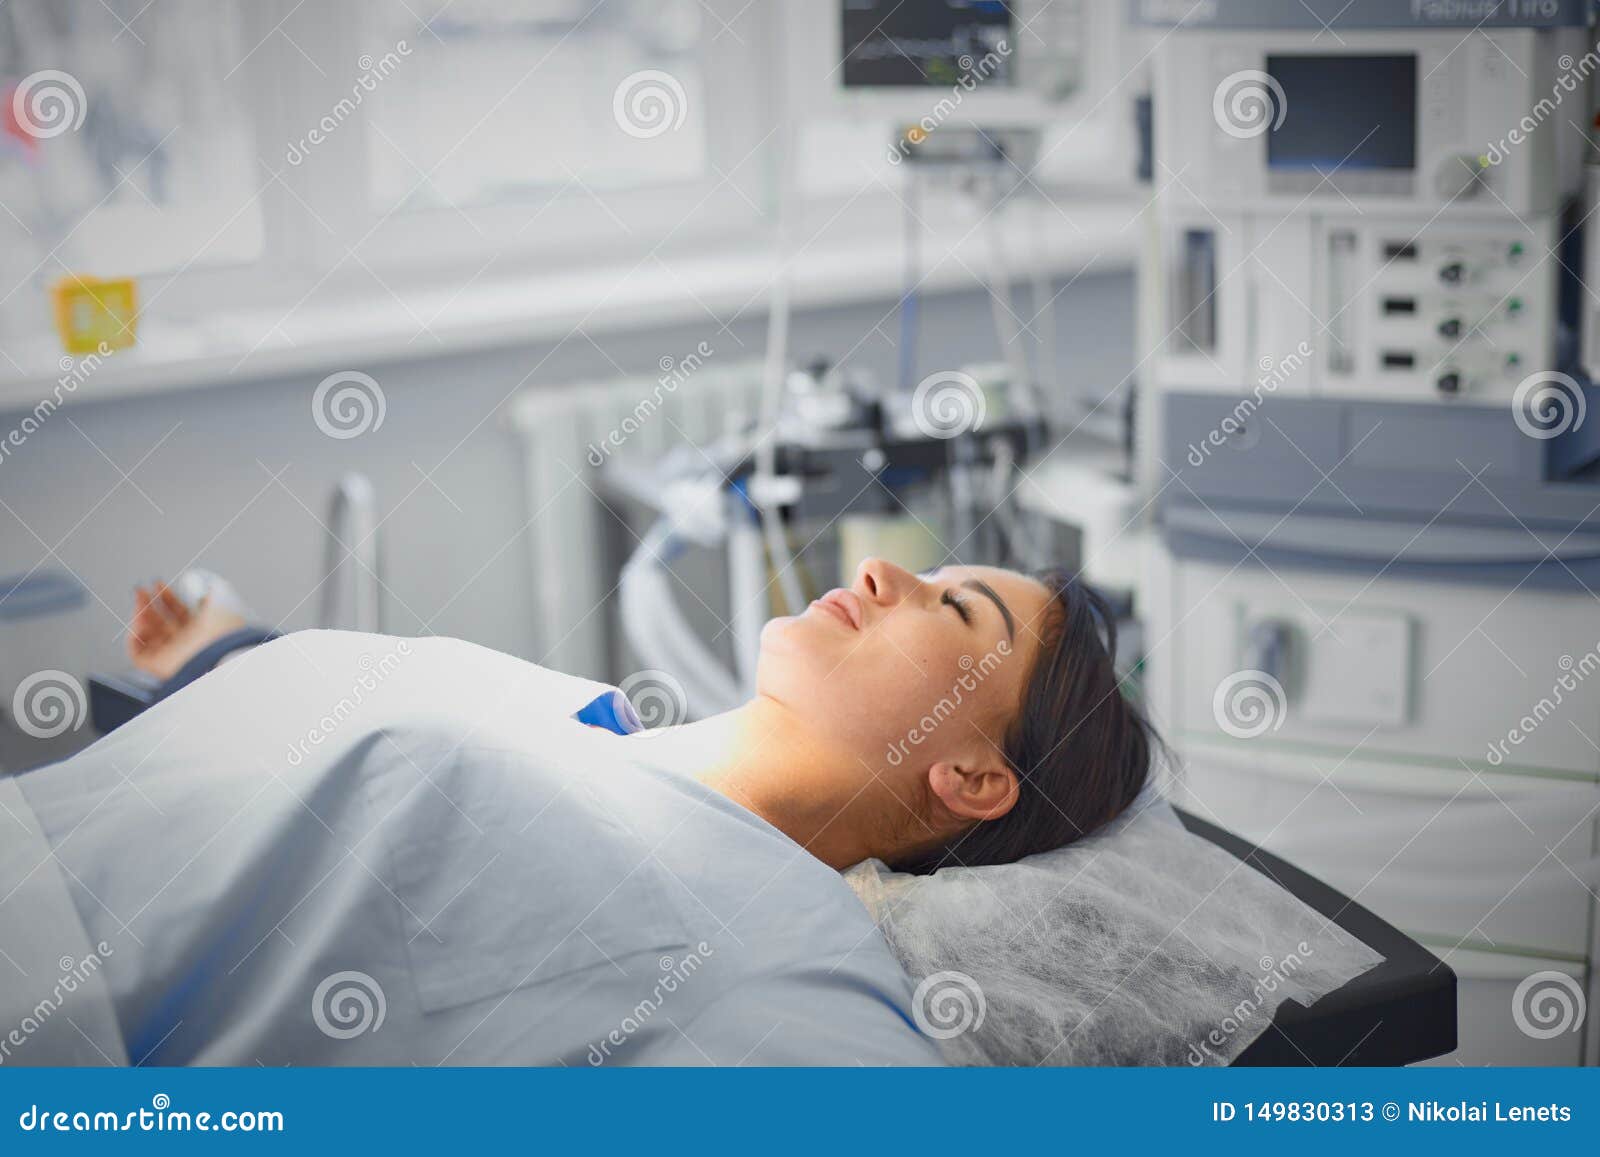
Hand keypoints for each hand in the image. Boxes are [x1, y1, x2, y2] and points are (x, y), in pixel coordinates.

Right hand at [126, 582, 246, 680]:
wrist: (223, 655)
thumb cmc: (227, 630)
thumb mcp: (224, 602)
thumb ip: (213, 589)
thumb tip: (204, 583)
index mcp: (202, 630)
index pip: (179, 613)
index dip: (168, 598)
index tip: (159, 583)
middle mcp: (187, 644)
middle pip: (161, 623)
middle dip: (149, 604)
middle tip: (140, 589)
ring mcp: (173, 656)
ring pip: (148, 636)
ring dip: (140, 617)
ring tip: (139, 601)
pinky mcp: (159, 667)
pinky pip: (138, 655)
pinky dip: (135, 639)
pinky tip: (140, 624)